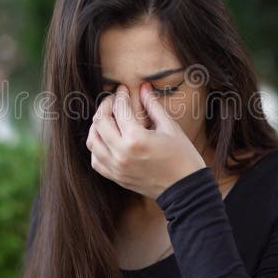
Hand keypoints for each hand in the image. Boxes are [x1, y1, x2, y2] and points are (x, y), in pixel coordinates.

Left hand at [85, 83, 206, 199]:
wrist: (185, 189)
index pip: (119, 110)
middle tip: (113, 100)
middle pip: (100, 122)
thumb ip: (153, 107)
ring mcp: (116, 167)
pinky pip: (96, 160)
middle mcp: (121, 153)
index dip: (120, 95)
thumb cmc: (182, 157)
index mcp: (136, 139)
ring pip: (92, 140)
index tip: (123, 89)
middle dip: (105, 106)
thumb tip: (143, 88)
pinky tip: (105, 139)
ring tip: (107, 118)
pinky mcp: (116, 177)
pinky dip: (96, 147)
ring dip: (97, 125)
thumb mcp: (170, 128)